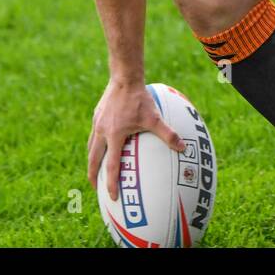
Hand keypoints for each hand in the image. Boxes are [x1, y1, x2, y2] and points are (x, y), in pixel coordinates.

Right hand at [87, 78, 186, 203]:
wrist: (124, 77)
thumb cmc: (140, 98)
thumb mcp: (155, 117)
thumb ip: (168, 134)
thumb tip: (183, 148)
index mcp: (114, 136)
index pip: (111, 166)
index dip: (111, 183)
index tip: (111, 196)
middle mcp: (102, 131)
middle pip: (93, 159)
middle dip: (93, 175)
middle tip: (95, 188)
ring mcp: (97, 123)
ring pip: (91, 147)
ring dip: (92, 160)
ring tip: (94, 170)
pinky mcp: (97, 115)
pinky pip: (93, 135)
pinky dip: (95, 144)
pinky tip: (101, 144)